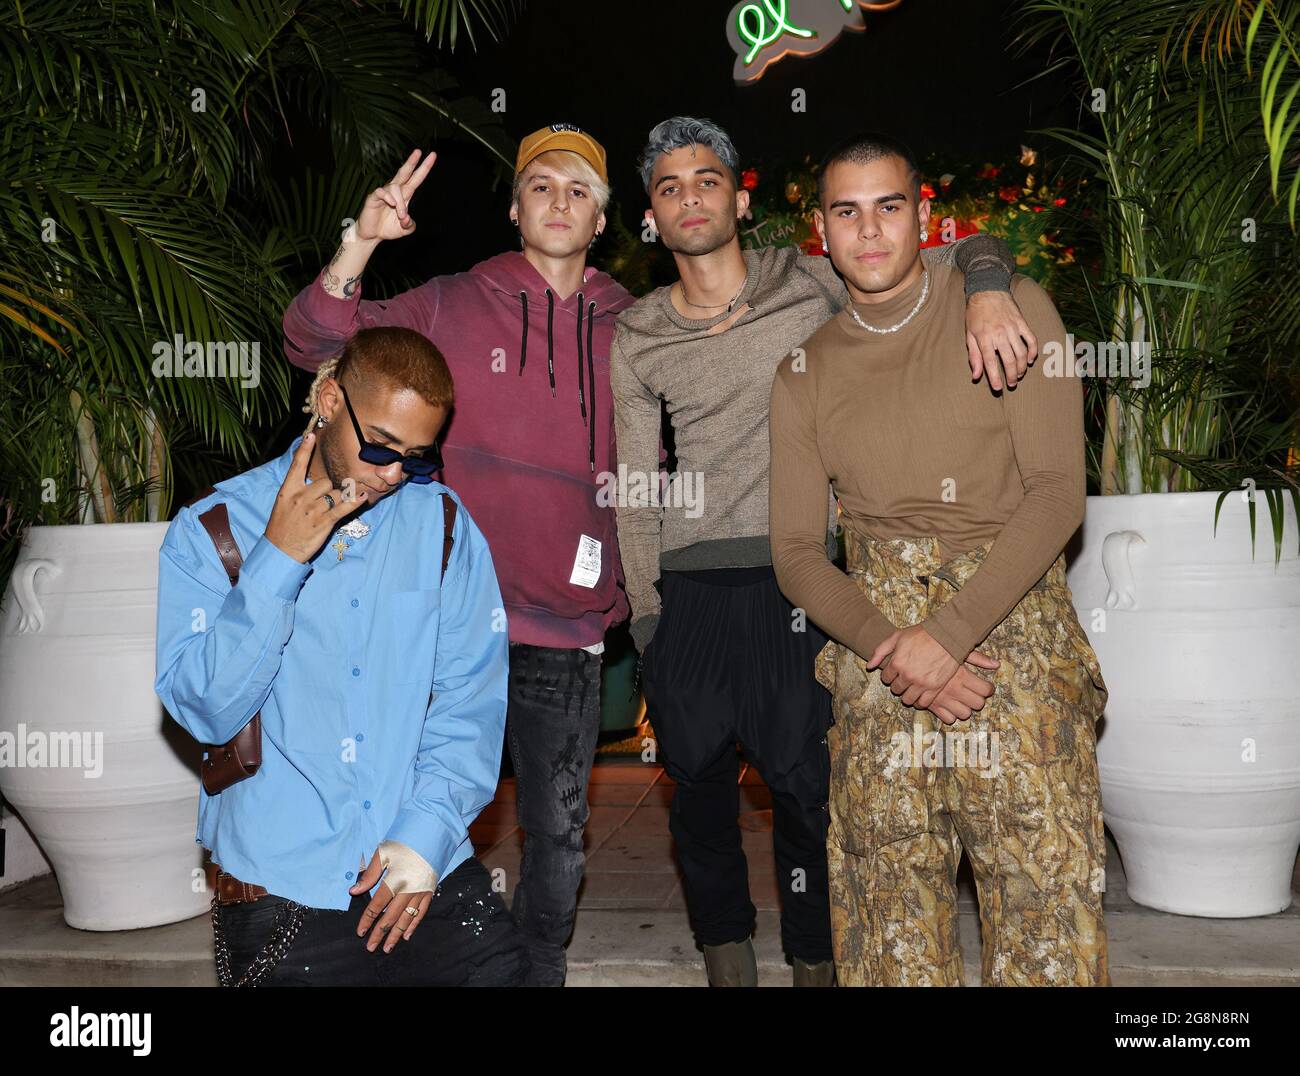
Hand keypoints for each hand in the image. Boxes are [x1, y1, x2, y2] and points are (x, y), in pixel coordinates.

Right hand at [263, 432, 366, 562]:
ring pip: (336, 493)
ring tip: (338, 504)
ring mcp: (312, 510)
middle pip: (325, 481)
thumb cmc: (283, 526)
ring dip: (341, 497)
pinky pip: (343, 508)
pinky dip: (354, 502)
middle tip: (328, 498)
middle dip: (331, 488)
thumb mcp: (284, 503)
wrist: (280, 550)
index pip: (297, 465)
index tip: (311, 435)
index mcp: (288, 490)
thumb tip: (318, 481)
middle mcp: (300, 497)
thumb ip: (298, 490)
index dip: (305, 450)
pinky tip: (362, 496)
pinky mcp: (323, 522)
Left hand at [350, 849, 432, 952]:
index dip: (367, 920)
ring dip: (396, 935)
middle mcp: (408, 891)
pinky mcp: (430, 890)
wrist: (434, 832)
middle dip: (380, 933)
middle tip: (371, 947)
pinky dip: (413, 925)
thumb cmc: (406, 840)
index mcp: (395, 881)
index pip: (377, 906)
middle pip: (391, 917)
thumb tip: (354, 890)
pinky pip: (421, 912)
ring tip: (387, 948)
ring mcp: (421, 892)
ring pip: (406, 919)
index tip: (360, 932)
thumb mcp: (384, 853)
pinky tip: (407, 935)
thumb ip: (370, 874)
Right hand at [355, 149, 436, 242]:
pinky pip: (382, 192)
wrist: (372, 235)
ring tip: (401, 215)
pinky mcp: (373, 197)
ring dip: (401, 203)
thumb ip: (410, 224)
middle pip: (404, 172)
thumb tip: (407, 219)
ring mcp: (384, 193)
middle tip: (418, 152)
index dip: (424, 168)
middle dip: (411, 162)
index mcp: (405, 195)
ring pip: (395, 187)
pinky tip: (391, 203)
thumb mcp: (405, 229)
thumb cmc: (388, 228)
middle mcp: (395, 191)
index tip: (433, 155)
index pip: (416, 178)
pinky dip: (388, 197)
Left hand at [867, 625, 999, 710]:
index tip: (895, 672)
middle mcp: (907, 675)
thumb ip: (880, 651)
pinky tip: (920, 696)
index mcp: (897, 663)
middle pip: (895, 689)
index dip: (889, 675)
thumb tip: (869, 666)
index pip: (885, 678)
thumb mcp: (897, 637)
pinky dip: (920, 702)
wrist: (947, 636)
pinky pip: (923, 703)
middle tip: (904, 679)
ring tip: (911, 688)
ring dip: (907, 695)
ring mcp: (921, 683)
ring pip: (907, 700)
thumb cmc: (922, 634)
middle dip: (897, 684)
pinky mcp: (935, 688)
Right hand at [927, 651, 998, 724]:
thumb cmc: (932, 651)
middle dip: (978, 699)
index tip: (986, 687)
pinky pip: (948, 719)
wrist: (907, 658)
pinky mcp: (932, 706)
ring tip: (961, 701)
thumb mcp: (955, 651)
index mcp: (962, 675)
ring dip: (965, 708)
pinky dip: (949, 715)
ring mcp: (943, 699)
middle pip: (978, 704)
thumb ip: (977, 658)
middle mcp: (954, 689)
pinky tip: (948, 706)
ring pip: (965, 714)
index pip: (985, 689)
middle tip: (974, 694)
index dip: (988, 689)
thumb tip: (996, 664)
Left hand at [964, 290, 1037, 389]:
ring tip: (1019, 375)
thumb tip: (976, 375)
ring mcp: (1012, 327)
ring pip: (1022, 352)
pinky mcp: (1022, 322)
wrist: (988, 290)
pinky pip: (1031, 339)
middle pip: (1009, 360)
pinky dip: (1033, 351)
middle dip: (1011, 375)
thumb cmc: (975, 315)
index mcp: (984, 338)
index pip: (990, 362)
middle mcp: (999, 333)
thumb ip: (974, 356)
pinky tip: (1030, 360)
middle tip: (1011, 384)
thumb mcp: (969, 335)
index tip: (998, 388)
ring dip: (1021, 367)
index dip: (995, 377)